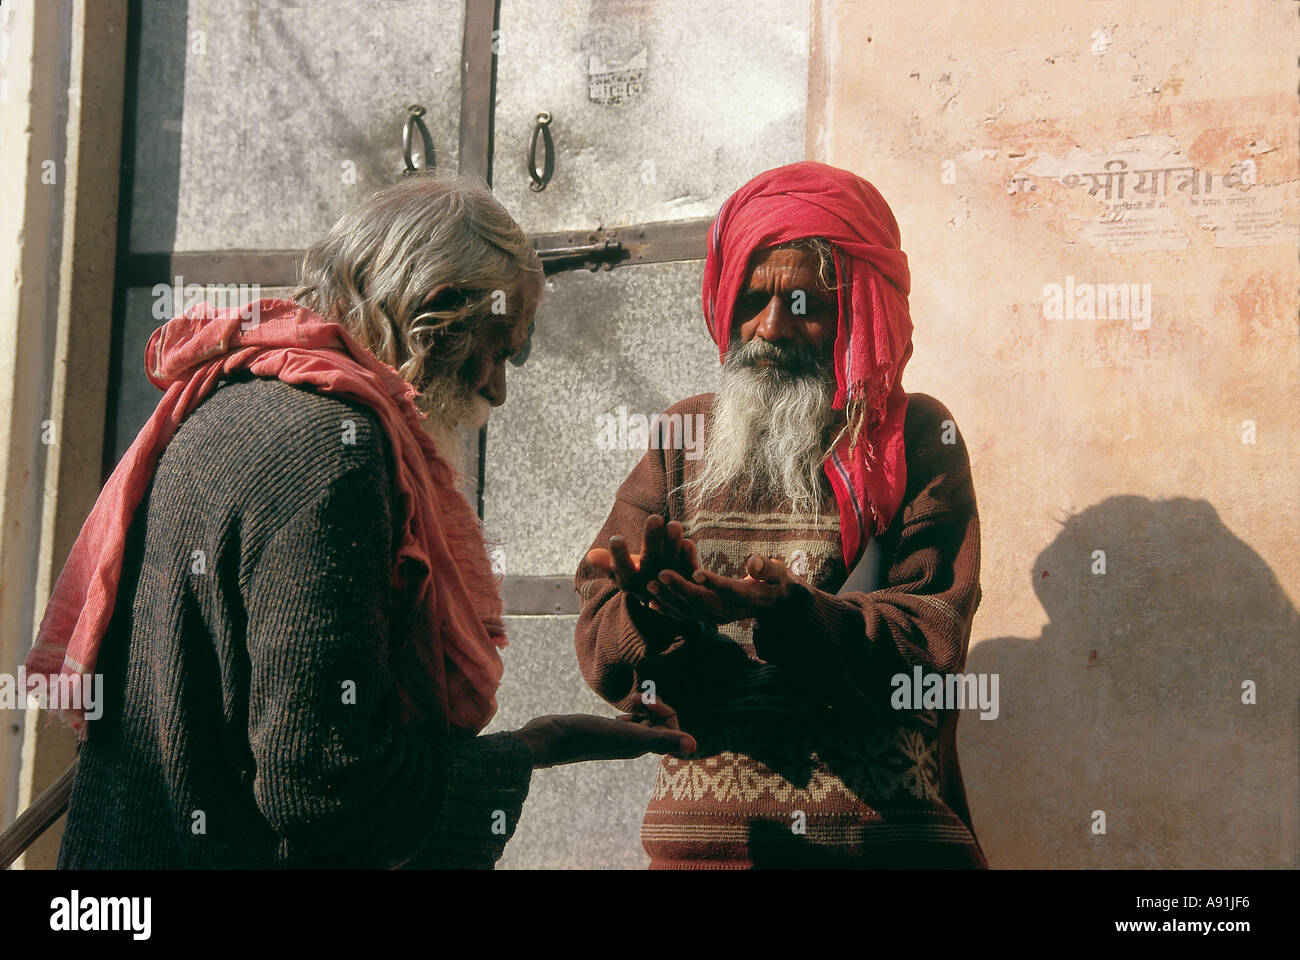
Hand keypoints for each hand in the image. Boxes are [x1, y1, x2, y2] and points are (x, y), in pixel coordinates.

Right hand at [514, 698, 696, 769]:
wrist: (547, 738)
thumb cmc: (586, 736)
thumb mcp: (626, 734)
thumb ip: (660, 739)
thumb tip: (695, 746)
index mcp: (641, 747)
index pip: (671, 729)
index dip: (665, 711)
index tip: (647, 700)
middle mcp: (633, 745)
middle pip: (660, 724)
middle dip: (656, 706)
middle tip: (639, 695)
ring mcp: (618, 739)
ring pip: (645, 722)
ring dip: (645, 706)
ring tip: (632, 698)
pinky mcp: (603, 730)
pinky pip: (630, 721)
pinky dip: (633, 710)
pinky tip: (624, 705)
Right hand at [584, 515, 698, 618]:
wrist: (669, 601)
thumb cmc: (641, 577)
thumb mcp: (624, 571)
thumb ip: (609, 562)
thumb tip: (590, 556)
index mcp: (630, 583)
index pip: (622, 570)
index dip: (619, 556)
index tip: (615, 539)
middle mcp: (650, 586)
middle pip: (650, 563)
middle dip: (652, 541)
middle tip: (655, 517)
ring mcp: (670, 587)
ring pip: (671, 564)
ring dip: (673, 545)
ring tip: (674, 524)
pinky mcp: (690, 585)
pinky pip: (689, 571)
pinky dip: (688, 558)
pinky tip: (688, 542)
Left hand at [642, 554, 805, 625]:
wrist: (772, 605)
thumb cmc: (775, 583)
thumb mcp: (778, 574)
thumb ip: (767, 568)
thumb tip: (754, 561)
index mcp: (745, 598)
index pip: (727, 590)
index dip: (712, 582)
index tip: (696, 572)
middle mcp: (727, 611)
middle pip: (701, 602)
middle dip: (680, 588)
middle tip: (661, 573)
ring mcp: (715, 617)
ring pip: (689, 610)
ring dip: (668, 599)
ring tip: (650, 585)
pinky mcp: (707, 617)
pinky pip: (686, 616)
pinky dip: (668, 610)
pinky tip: (651, 602)